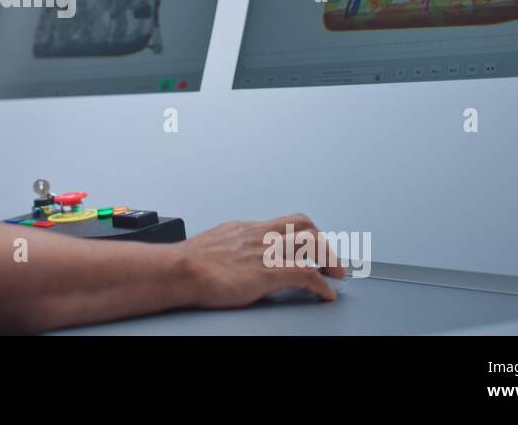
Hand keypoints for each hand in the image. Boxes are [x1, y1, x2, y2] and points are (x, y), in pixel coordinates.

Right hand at [179, 213, 347, 308]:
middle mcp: (260, 234)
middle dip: (322, 242)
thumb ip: (228, 249)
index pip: (284, 223)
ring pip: (312, 244)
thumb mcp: (212, 246)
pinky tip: (325, 294)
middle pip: (304, 225)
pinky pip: (307, 273)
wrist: (181, 269)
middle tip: (331, 260)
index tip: (310, 245)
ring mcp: (266, 251)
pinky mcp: (270, 271)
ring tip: (336, 275)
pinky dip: (322, 284)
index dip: (303, 233)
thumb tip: (228, 259)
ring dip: (330, 260)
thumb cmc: (188, 263)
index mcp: (245, 229)